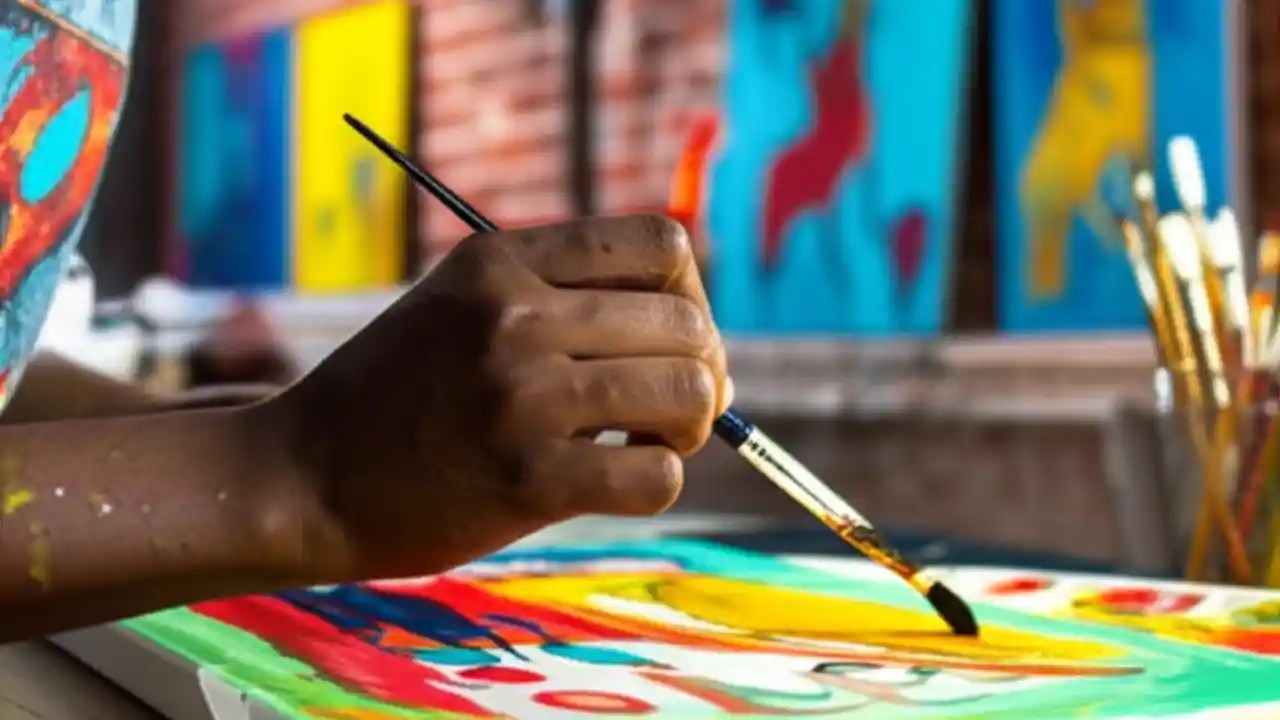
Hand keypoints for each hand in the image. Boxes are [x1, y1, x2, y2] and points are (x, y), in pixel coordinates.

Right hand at [272, 216, 728, 582]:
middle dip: (700, 373)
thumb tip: (697, 342)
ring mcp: (521, 395)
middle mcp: (514, 316)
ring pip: (689, 394)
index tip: (666, 341)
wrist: (301, 475)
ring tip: (645, 444)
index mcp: (501, 259)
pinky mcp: (527, 479)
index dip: (690, 296)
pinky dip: (657, 483)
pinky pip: (659, 476)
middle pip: (688, 325)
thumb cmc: (395, 395)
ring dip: (688, 429)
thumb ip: (560, 296)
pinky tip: (616, 482)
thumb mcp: (461, 304)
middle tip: (666, 411)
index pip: (663, 244)